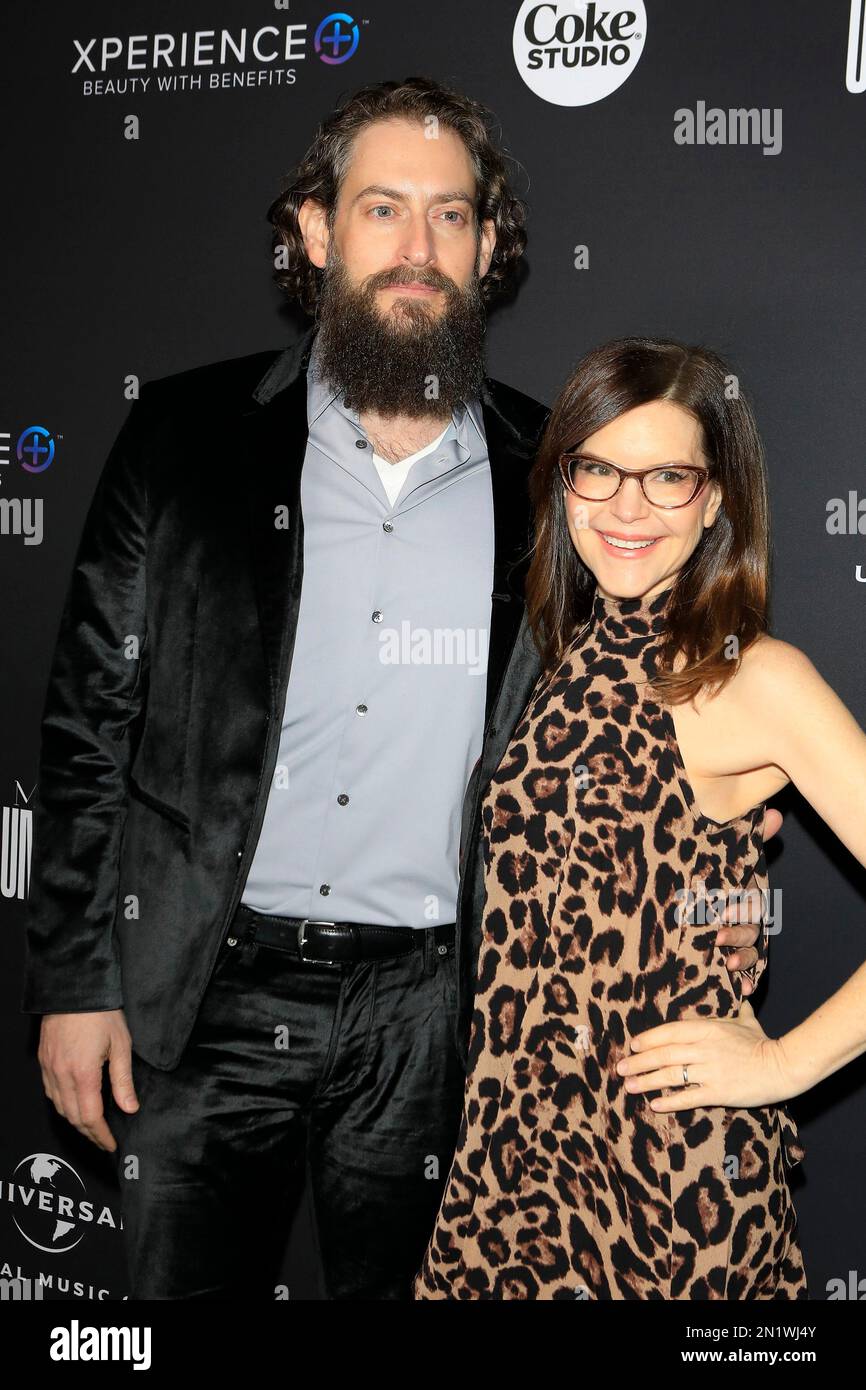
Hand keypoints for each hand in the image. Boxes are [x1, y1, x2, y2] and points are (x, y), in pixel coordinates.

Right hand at [38, 1010, 139, 1151]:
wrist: (75, 989)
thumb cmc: (102, 1014)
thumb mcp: (121, 1045)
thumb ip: (123, 1080)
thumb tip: (129, 1108)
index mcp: (83, 1074)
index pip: (91, 1117)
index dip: (101, 1135)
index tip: (111, 1144)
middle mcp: (62, 1075)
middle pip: (73, 1117)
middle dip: (89, 1133)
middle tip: (104, 1140)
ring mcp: (49, 1068)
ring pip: (59, 1107)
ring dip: (75, 1121)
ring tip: (92, 1127)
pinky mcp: (44, 1060)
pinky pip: (50, 1092)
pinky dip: (62, 1105)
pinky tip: (74, 1105)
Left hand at [616, 999, 798, 1109]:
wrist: (783, 1066)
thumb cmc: (763, 1043)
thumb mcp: (746, 1022)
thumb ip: (736, 1012)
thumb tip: (742, 997)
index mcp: (708, 1028)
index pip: (670, 1031)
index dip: (649, 1039)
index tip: (633, 1046)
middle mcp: (705, 1048)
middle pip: (664, 1054)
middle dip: (639, 1062)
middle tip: (621, 1068)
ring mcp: (711, 1070)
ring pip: (670, 1075)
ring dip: (647, 1081)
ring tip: (630, 1086)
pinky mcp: (719, 1092)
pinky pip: (688, 1097)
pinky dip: (670, 1101)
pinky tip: (655, 1105)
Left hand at [715, 806, 782, 994]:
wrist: (661, 909)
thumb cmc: (698, 881)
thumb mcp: (715, 860)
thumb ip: (745, 840)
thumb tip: (772, 813)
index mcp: (740, 895)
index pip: (753, 903)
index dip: (743, 909)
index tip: (725, 912)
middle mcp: (741, 920)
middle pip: (751, 930)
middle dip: (738, 933)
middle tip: (719, 936)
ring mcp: (736, 942)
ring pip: (750, 951)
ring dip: (743, 958)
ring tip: (728, 964)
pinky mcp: (728, 961)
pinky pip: (746, 974)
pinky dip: (746, 982)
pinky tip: (743, 990)